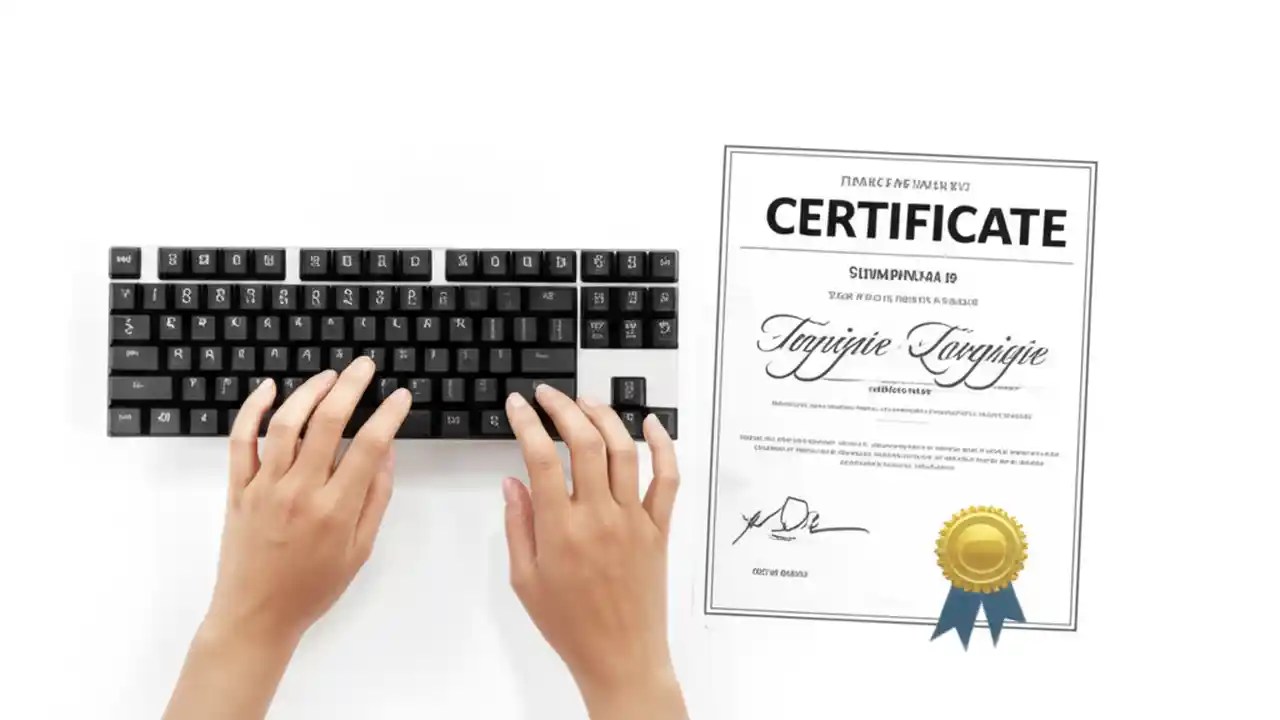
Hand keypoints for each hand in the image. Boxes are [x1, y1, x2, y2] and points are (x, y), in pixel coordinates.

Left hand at [165, 358, 410, 719]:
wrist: (256, 616)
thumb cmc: (311, 588)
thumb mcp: (359, 550)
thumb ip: (375, 499)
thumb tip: (386, 453)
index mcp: (335, 510)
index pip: (368, 446)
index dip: (388, 414)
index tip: (399, 397)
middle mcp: (299, 492)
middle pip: (328, 422)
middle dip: (351, 386)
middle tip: (364, 367)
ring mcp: (264, 487)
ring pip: (286, 423)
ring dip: (309, 391)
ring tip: (328, 376)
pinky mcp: (238, 489)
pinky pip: (241, 440)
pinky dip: (252, 410)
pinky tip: (269, 390)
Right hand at [501, 384, 685, 719]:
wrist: (620, 657)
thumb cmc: (571, 626)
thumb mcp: (525, 579)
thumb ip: (518, 525)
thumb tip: (513, 482)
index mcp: (561, 530)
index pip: (542, 458)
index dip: (527, 423)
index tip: (518, 406)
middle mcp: (599, 517)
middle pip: (585, 442)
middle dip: (563, 408)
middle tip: (548, 396)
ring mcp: (634, 520)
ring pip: (624, 450)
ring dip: (604, 417)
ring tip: (586, 402)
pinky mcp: (659, 529)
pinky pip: (668, 479)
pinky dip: (663, 446)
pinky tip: (651, 424)